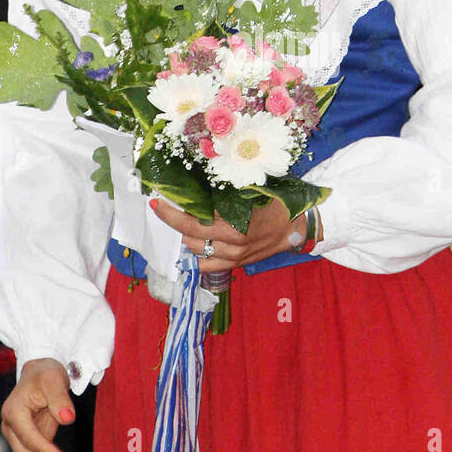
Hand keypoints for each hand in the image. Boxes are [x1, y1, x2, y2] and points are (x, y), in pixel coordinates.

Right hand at [0, 358, 81, 451]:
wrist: (40, 373)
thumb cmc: (46, 373)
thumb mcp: (53, 378)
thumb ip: (60, 397)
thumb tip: (67, 419)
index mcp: (14, 413)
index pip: (28, 438)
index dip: (45, 451)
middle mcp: (11, 429)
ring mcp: (18, 439)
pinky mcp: (29, 445)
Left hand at [150, 196, 304, 273]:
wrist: (294, 228)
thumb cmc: (274, 205)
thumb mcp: (251, 193)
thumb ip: (225, 192)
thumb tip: (197, 185)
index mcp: (235, 223)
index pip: (194, 219)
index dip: (173, 212)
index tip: (158, 202)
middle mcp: (232, 243)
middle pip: (190, 236)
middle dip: (172, 222)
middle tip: (160, 210)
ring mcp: (232, 257)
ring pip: (195, 251)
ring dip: (181, 238)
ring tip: (174, 225)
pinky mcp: (234, 265)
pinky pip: (206, 267)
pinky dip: (192, 259)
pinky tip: (182, 250)